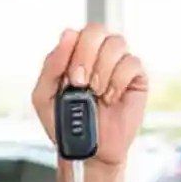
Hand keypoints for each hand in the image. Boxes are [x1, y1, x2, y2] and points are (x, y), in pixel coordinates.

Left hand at [32, 24, 147, 167]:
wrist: (87, 150)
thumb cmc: (65, 123)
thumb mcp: (44, 96)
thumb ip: (51, 65)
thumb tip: (68, 35)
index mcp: (74, 54)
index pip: (76, 32)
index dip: (73, 49)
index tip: (70, 76)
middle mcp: (97, 54)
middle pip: (97, 30)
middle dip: (86, 57)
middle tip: (81, 84)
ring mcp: (118, 64)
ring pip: (116, 43)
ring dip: (102, 71)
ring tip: (96, 94)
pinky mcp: (136, 78)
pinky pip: (132, 63)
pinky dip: (118, 81)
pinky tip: (111, 98)